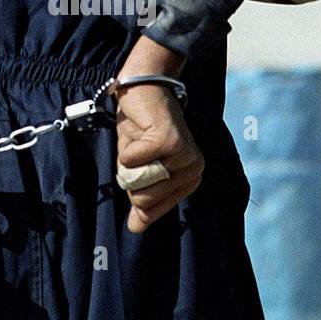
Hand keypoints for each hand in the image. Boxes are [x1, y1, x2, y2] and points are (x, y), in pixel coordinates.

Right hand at [112, 37, 202, 232]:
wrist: (143, 90)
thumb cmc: (140, 130)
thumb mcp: (139, 170)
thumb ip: (141, 200)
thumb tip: (135, 229)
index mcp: (190, 180)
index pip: (151, 209)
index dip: (135, 188)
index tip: (141, 163)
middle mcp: (193, 169)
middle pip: (143, 198)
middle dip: (130, 174)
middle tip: (138, 148)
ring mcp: (183, 156)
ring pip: (137, 181)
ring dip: (127, 158)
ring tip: (139, 139)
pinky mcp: (169, 142)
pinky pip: (132, 161)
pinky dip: (126, 146)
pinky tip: (137, 130)